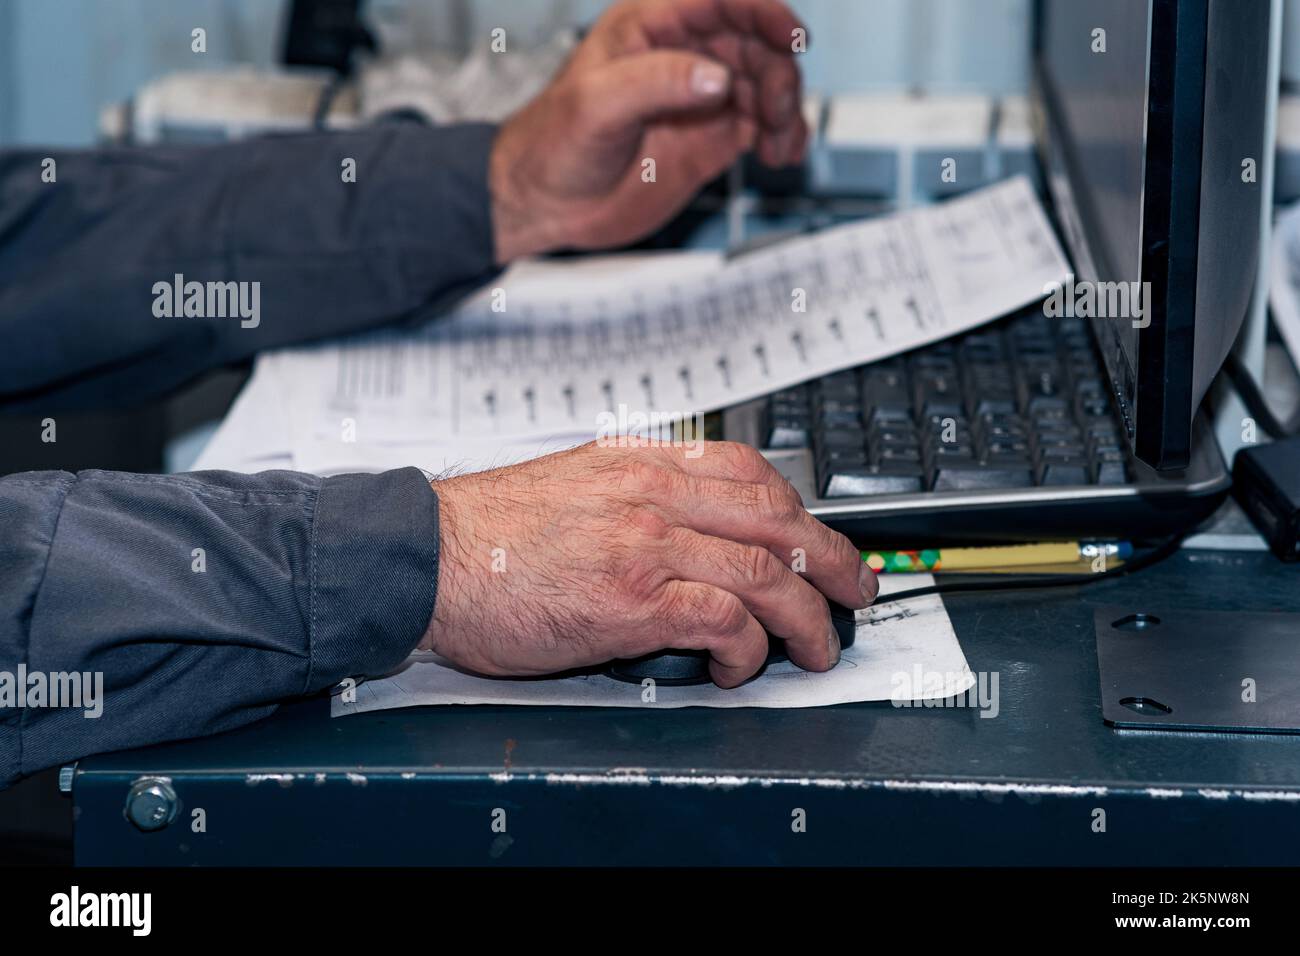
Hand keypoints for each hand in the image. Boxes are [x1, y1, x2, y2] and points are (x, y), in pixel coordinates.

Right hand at [421, 442, 876, 687]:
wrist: (428, 556)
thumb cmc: (487, 532)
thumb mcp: (573, 485)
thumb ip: (633, 497)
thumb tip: (682, 533)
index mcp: (641, 463)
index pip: (749, 471)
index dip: (798, 507)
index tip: (814, 533)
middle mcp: (653, 494)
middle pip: (777, 517)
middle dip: (830, 558)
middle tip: (854, 588)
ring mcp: (647, 544)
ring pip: (766, 571)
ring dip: (807, 615)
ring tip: (818, 645)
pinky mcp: (633, 600)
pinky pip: (724, 621)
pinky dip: (748, 648)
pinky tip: (741, 666)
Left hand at [490, 0, 808, 262]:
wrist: (546, 204)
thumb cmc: (552, 145)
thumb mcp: (595, 105)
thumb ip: (656, 82)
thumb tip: (716, 76)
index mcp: (651, 25)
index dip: (763, 11)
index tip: (792, 38)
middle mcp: (683, 53)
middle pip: (756, 42)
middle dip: (778, 74)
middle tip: (774, 114)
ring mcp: (701, 95)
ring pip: (767, 84)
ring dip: (785, 110)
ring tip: (778, 145)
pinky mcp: (712, 135)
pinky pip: (762, 124)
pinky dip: (782, 136)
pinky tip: (780, 155)